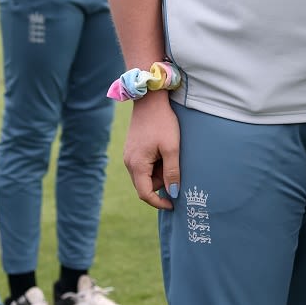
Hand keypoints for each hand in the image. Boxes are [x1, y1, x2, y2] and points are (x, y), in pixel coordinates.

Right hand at [124, 93, 180, 210]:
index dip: (159, 202)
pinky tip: (164, 150)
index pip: (145, 194)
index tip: (173, 204)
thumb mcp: (172, 148)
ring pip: (145, 175)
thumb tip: (173, 193)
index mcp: (136, 165)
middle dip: (162, 182)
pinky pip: (144, 165)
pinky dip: (155, 163)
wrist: (150, 100)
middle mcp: (129, 162)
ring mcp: (129, 155)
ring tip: (170, 154)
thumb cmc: (162, 123)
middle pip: (146, 185)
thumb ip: (172, 172)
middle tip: (176, 166)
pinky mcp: (133, 149)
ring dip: (159, 172)